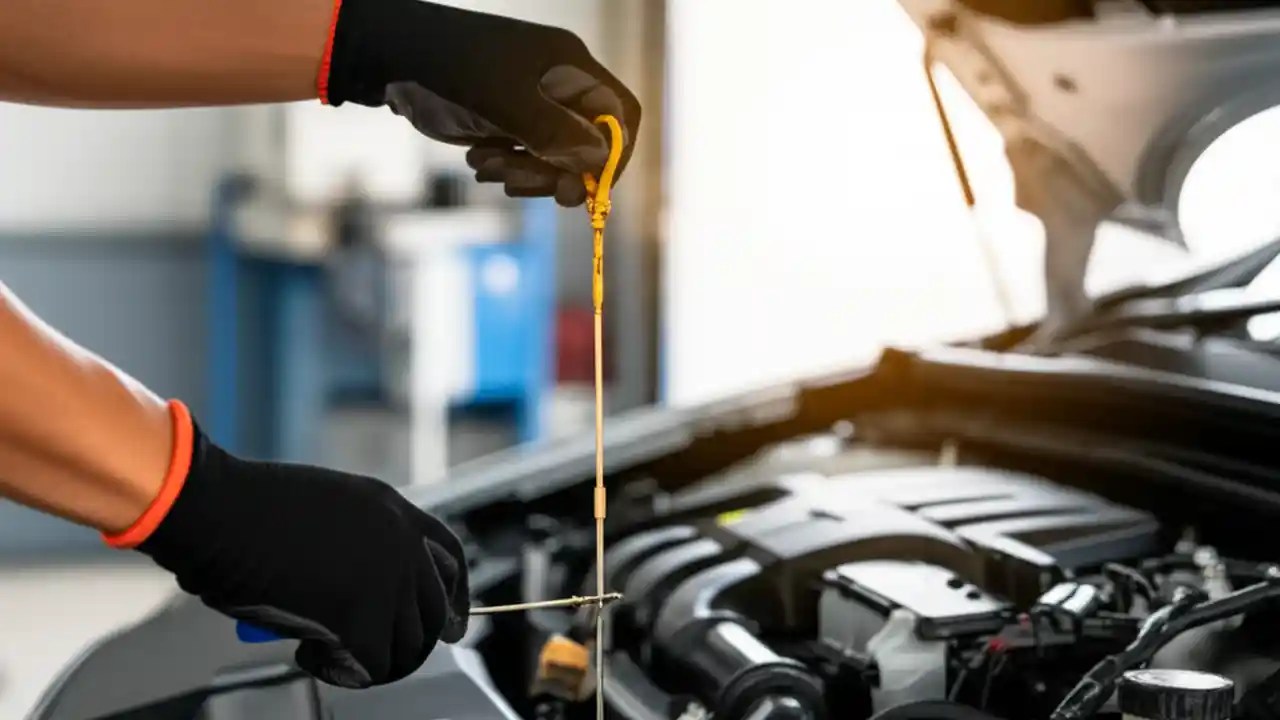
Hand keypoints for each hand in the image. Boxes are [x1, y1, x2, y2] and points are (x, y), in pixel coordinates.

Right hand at [133, 407, 467, 688]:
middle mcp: (401, 544)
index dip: (456, 597)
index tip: (455, 624)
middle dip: (413, 642)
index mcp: (394, 510)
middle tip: (382, 659)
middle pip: (434, 612)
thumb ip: (357, 544)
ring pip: (407, 646)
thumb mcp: (327, 510)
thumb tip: (361, 593)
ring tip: (326, 651)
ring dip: (371, 658)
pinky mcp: (362, 617)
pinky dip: (341, 672)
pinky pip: (373, 668)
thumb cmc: (249, 510)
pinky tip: (308, 655)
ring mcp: (386, 581)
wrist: (220, 512)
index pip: (451, 559)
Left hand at [323, 0, 640, 206]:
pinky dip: (510, 170)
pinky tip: (480, 161)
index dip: (614, 156)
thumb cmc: (449, 68)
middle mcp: (559, 87)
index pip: (620, 116)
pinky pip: (528, 161)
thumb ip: (554, 132)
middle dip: (559, 173)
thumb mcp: (503, 102)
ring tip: (488, 166)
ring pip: (556, 160)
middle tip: (528, 189)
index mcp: (570, 67)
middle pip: (589, 146)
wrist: (393, 60)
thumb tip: (600, 161)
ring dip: (529, 175)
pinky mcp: (510, 124)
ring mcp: (534, 107)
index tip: (588, 188)